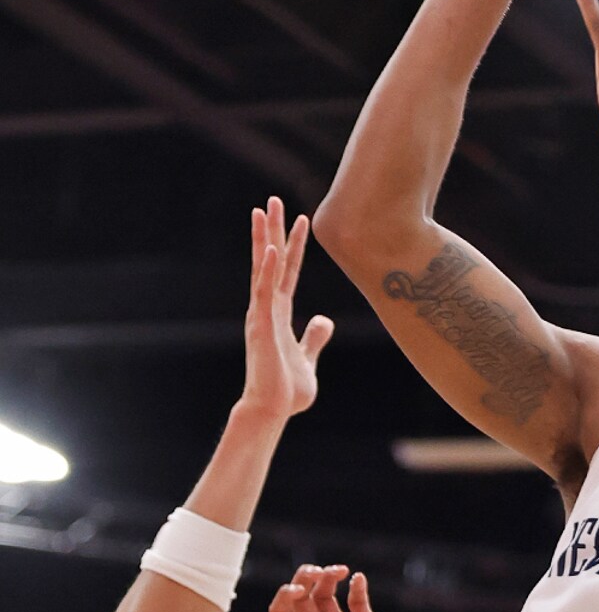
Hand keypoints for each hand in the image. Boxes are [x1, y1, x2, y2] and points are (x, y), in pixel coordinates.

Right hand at [240, 197, 333, 423]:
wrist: (272, 411)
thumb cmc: (287, 390)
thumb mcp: (307, 358)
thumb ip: (314, 338)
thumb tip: (323, 321)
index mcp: (280, 314)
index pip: (288, 272)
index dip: (293, 246)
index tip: (299, 220)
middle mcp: (267, 309)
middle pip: (270, 262)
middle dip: (273, 230)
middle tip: (271, 200)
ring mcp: (262, 315)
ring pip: (264, 269)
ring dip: (265, 239)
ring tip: (264, 210)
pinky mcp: (261, 327)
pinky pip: (264, 293)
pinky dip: (267, 271)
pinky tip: (271, 250)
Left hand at [270, 567, 414, 611]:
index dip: (285, 596)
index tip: (299, 591)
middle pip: (302, 595)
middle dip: (305, 577)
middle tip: (316, 571)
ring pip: (327, 591)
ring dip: (329, 576)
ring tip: (339, 571)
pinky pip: (358, 598)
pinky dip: (357, 585)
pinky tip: (358, 580)